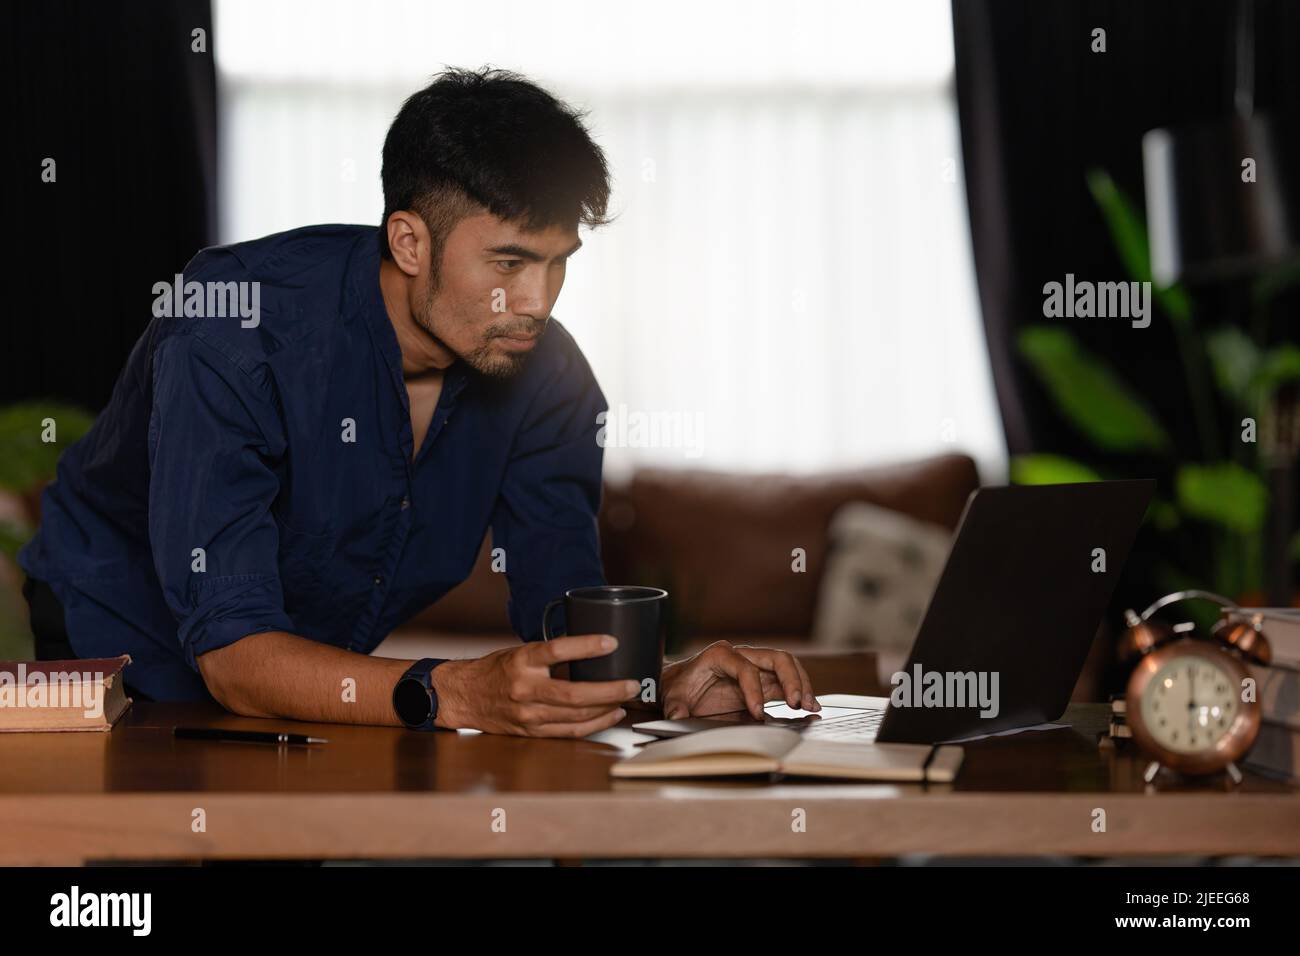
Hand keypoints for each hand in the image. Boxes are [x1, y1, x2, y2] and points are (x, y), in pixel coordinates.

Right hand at [431, 634, 639, 736]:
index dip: (587, 646)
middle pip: (575, 693)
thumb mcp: (520, 652)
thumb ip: (551, 655)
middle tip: (633, 683)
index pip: (558, 650)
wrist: (464, 697)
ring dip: (607, 708)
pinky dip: (595, 724)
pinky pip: (570, 731)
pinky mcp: (532, 731)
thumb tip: (592, 648)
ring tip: (627, 698)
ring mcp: (528, 714)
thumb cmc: (496, 670)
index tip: (611, 642)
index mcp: (522, 661)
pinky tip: (610, 715)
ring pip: (577, 715)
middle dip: (610, 690)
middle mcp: (525, 689)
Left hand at [659, 641, 820, 719]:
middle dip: (790, 679)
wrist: (679, 685)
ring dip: (801, 684)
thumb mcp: (672, 698)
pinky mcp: (761, 680)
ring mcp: (754, 666)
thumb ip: (675, 707)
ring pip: (786, 666)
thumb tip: (678, 716)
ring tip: (810, 706)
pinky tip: (809, 706)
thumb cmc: (678, 688)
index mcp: (720, 655)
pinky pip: (785, 682)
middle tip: (797, 703)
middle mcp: (741, 655)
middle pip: (775, 658)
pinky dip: (799, 691)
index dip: (754, 690)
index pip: (745, 668)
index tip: (757, 713)